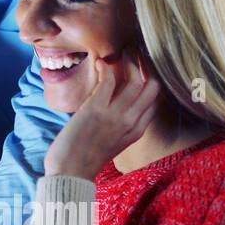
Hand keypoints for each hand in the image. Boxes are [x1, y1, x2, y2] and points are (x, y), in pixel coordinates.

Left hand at [43, 47, 162, 180]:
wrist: (70, 172)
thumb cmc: (84, 157)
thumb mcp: (111, 142)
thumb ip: (119, 125)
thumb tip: (115, 103)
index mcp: (136, 131)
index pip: (155, 101)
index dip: (151, 82)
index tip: (143, 67)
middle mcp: (131, 123)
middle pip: (152, 88)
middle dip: (147, 67)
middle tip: (137, 53)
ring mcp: (115, 116)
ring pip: (135, 82)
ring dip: (129, 62)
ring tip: (122, 52)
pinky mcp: (96, 110)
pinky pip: (109, 81)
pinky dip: (105, 68)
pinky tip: (99, 63)